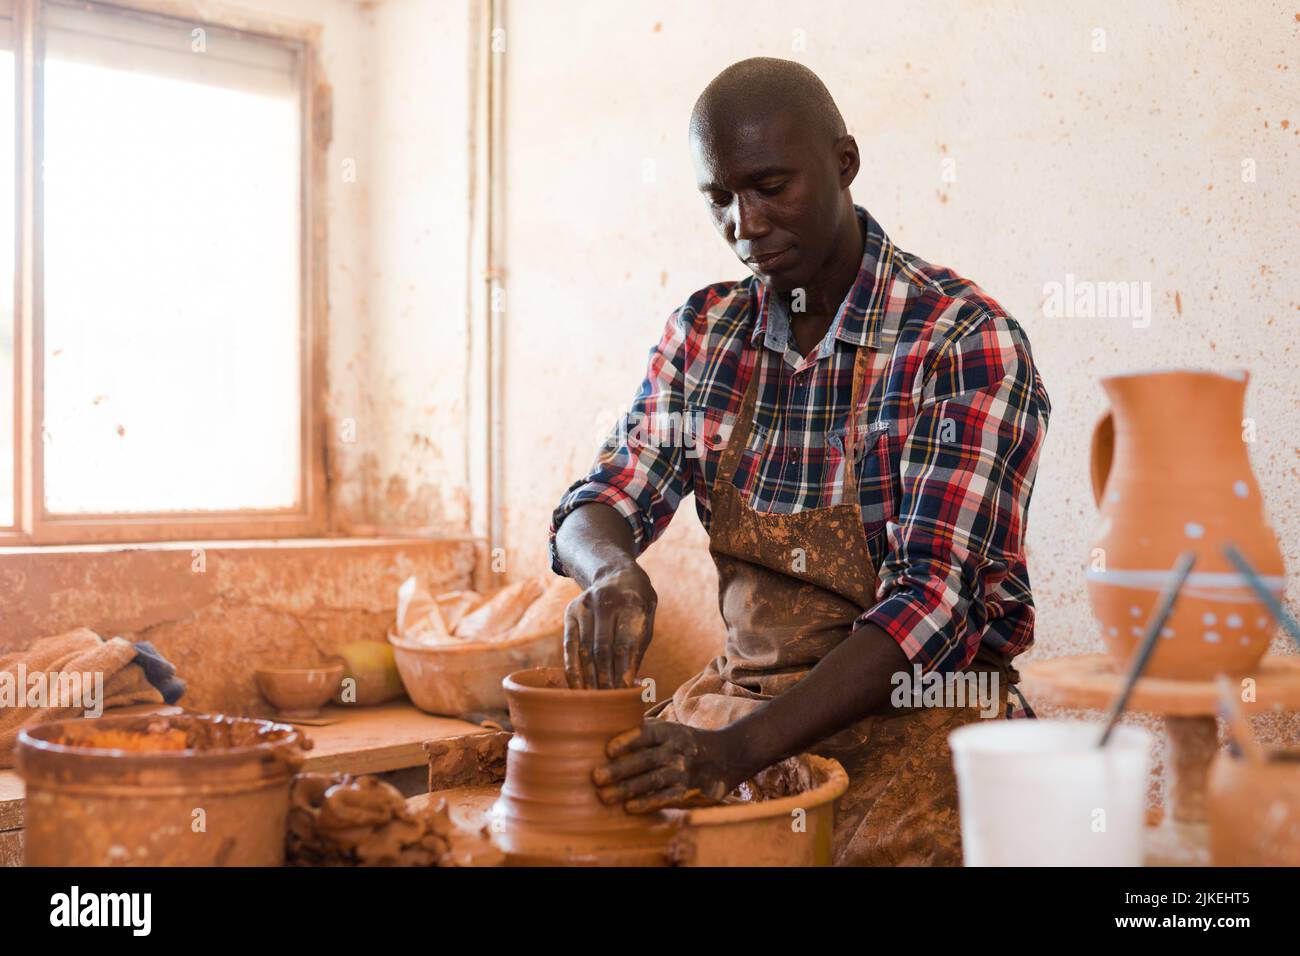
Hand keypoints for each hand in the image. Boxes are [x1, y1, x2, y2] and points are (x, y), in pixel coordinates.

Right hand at [563, 561, 656, 688]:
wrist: (618, 576)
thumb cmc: (637, 609)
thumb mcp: (646, 623)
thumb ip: (637, 651)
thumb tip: (629, 685)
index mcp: (632, 603)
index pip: (625, 645)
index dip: (622, 672)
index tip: (622, 694)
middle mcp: (607, 601)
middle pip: (603, 649)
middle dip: (604, 679)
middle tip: (606, 701)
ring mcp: (585, 604)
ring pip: (584, 649)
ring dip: (587, 677)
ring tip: (591, 698)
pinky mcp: (571, 611)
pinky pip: (569, 645)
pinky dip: (572, 667)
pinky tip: (577, 684)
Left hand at [591, 719, 741, 812]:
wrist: (725, 756)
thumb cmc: (683, 742)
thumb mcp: (669, 729)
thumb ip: (642, 730)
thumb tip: (603, 727)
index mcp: (669, 732)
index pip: (647, 734)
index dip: (627, 741)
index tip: (607, 750)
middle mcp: (677, 750)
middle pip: (646, 759)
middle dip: (620, 769)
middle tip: (595, 777)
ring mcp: (684, 772)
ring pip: (653, 780)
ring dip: (628, 789)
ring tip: (604, 796)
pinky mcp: (688, 791)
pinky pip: (666, 798)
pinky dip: (647, 803)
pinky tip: (629, 808)